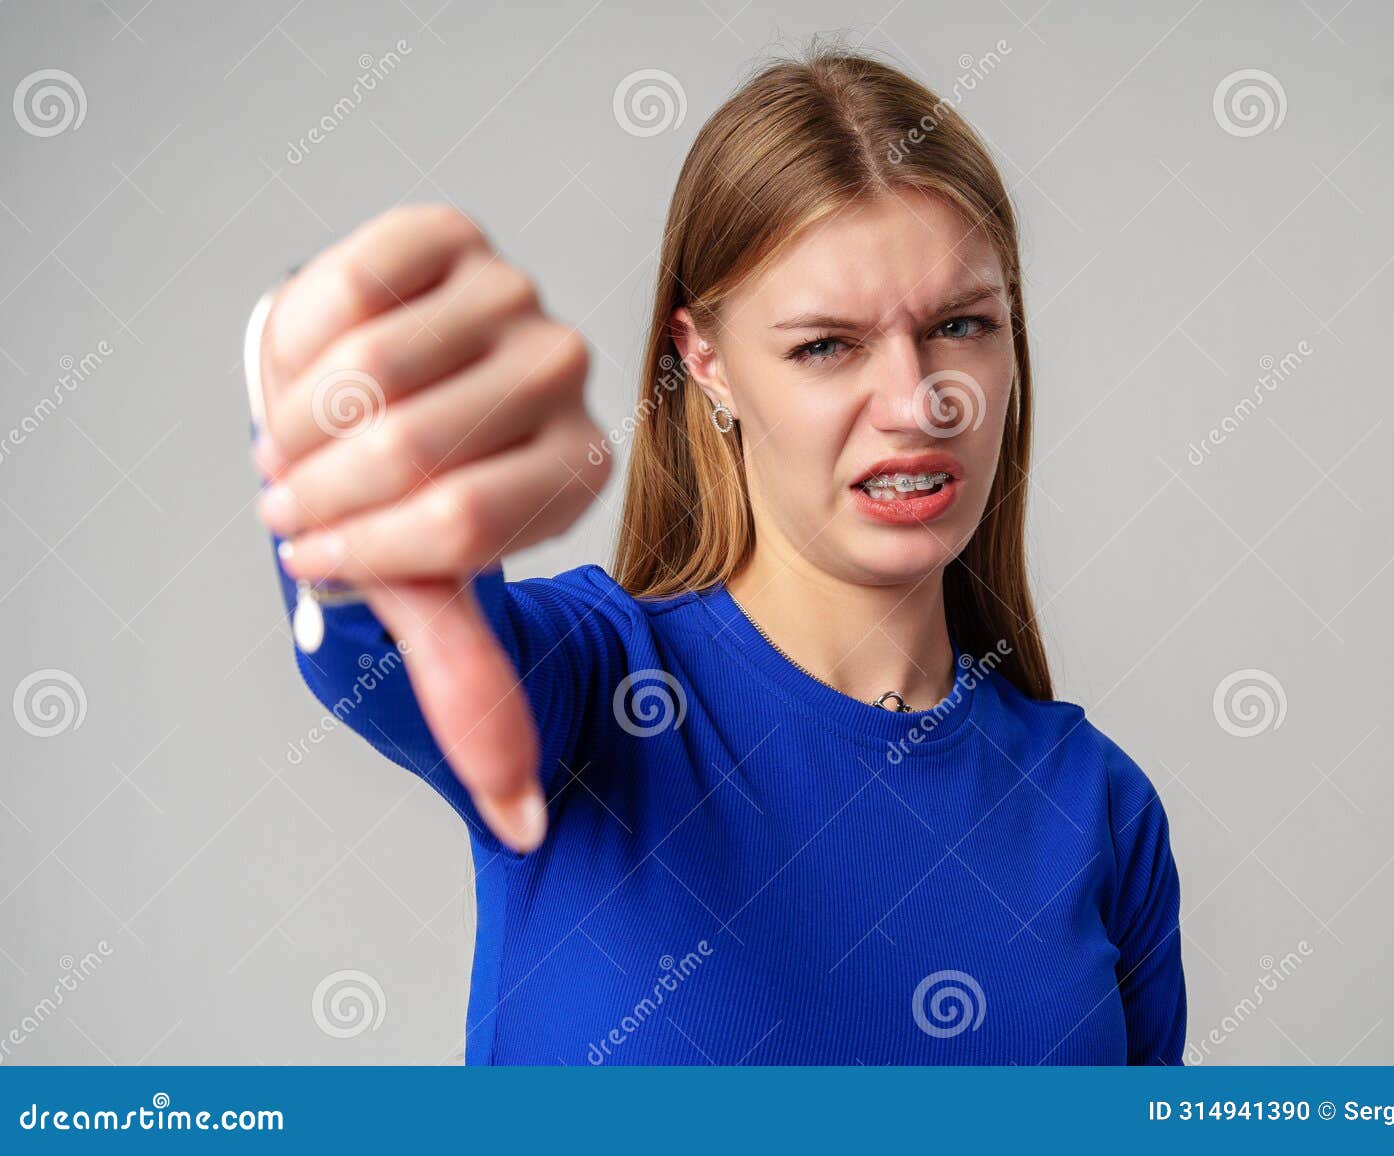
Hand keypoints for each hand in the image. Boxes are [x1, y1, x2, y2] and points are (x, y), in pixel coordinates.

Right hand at [253, 204, 609, 851]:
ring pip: (371, 366)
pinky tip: (305, 365)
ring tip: (291, 440)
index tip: (314, 554)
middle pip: (410, 446)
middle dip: (319, 488)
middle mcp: (566, 376)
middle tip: (289, 497)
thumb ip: (476, 691)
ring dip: (298, 417)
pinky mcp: (454, 236)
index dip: (360, 550)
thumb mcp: (436, 591)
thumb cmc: (406, 497)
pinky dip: (302, 333)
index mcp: (576, 470)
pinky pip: (351, 282)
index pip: (457, 524)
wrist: (383, 393)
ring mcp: (515, 297)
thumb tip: (523, 826)